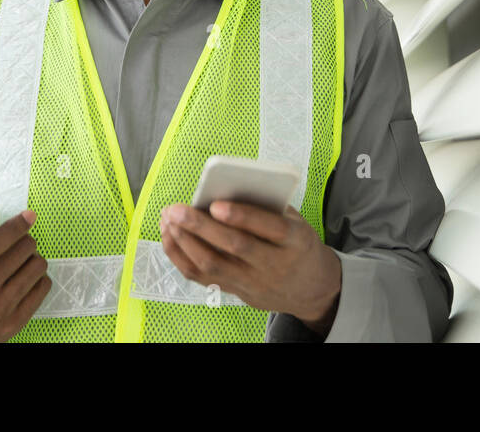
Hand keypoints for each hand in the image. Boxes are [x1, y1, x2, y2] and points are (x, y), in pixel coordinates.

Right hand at [0, 208, 50, 341]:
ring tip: (25, 256)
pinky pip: (40, 291)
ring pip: (34, 270)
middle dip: (25, 240)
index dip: (13, 228)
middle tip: (22, 237)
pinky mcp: (11, 324)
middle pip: (19, 255)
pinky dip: (39, 278)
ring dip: (33, 257)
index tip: (27, 216)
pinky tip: (29, 275)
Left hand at [159, 201, 341, 335]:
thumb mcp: (297, 222)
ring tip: (169, 219)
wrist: (311, 288)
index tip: (215, 203)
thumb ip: (268, 208)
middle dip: (201, 227)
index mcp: (296, 240)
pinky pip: (203, 278)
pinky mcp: (237, 292)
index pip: (270, 228)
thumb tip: (227, 187)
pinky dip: (182, 257)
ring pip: (213, 265)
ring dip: (185, 241)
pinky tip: (171, 237)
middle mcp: (274, 265)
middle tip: (176, 209)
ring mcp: (254, 282)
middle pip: (234, 247)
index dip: (242, 216)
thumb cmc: (298, 244)